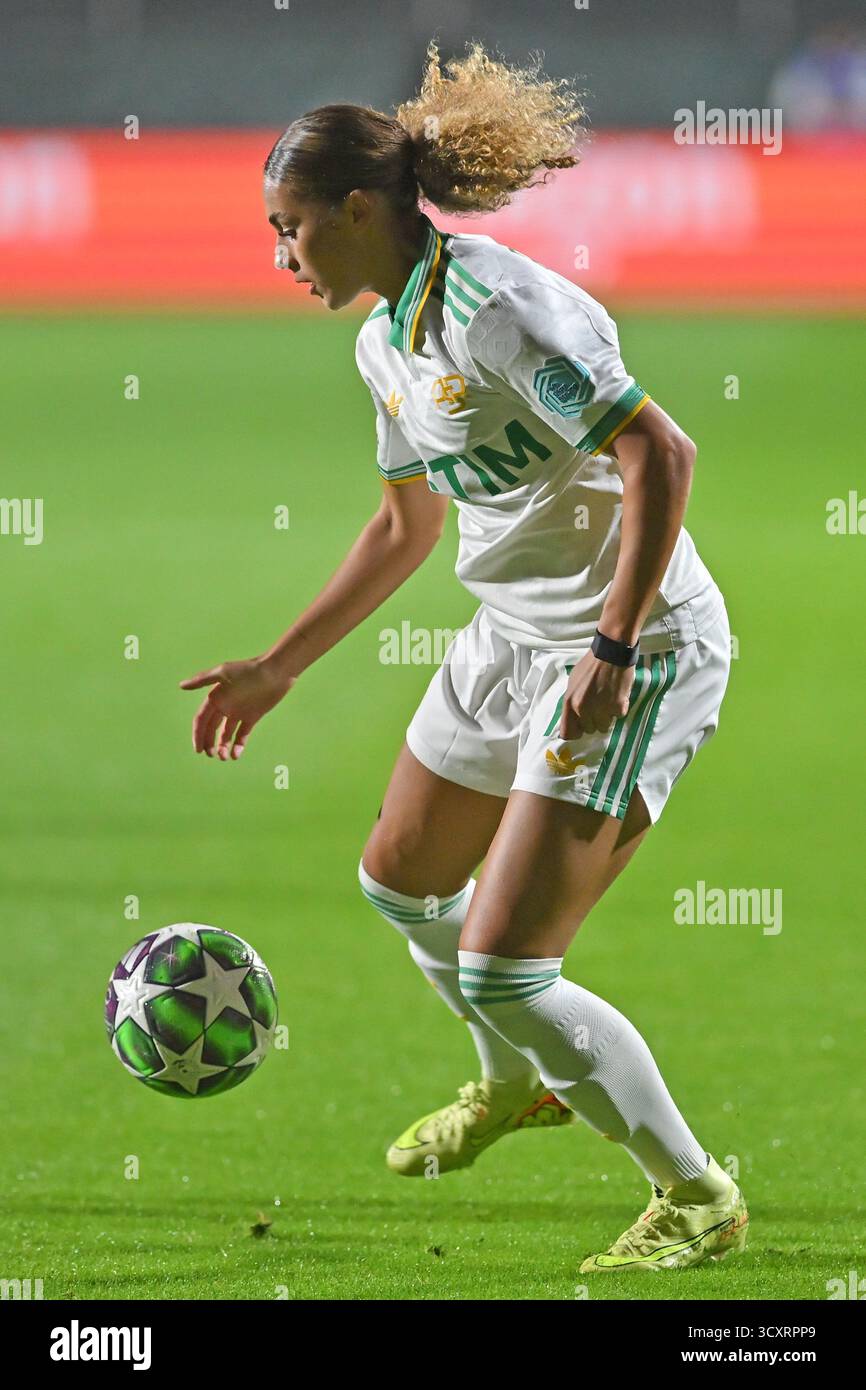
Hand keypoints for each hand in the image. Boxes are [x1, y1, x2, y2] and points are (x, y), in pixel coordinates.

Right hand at [179, 656, 295, 759]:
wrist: (275, 672)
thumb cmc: (248, 670)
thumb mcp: (223, 673)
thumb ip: (201, 680)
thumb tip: (181, 686)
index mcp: (215, 697)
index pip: (202, 720)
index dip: (198, 735)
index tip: (198, 750)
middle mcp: (225, 706)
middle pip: (211, 729)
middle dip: (209, 743)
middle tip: (211, 755)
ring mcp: (238, 712)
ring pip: (226, 734)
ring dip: (222, 747)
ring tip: (224, 758)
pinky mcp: (252, 717)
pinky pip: (242, 734)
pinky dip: (238, 745)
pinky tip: (236, 754)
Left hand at [559, 651, 634, 739]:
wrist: (611, 654)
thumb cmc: (590, 666)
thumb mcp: (573, 683)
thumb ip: (572, 701)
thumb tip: (573, 718)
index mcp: (569, 702)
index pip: (568, 732)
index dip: (575, 732)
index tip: (581, 729)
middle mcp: (583, 709)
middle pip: (589, 729)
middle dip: (594, 721)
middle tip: (599, 706)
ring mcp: (600, 709)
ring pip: (604, 726)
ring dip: (607, 716)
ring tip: (609, 700)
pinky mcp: (617, 707)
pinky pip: (618, 717)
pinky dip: (619, 708)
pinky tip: (618, 695)